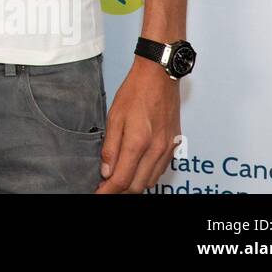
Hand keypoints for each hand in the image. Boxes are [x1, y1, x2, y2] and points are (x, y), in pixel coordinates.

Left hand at [95, 57, 180, 192]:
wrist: (159, 77)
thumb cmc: (135, 92)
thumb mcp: (114, 117)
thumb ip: (111, 147)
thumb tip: (106, 171)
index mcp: (138, 142)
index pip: (122, 180)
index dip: (107, 191)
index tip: (97, 194)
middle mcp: (156, 150)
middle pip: (137, 186)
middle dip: (120, 190)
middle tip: (105, 186)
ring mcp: (167, 149)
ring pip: (150, 181)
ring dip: (134, 185)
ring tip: (118, 178)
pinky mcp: (174, 146)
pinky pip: (160, 170)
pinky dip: (146, 176)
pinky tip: (136, 168)